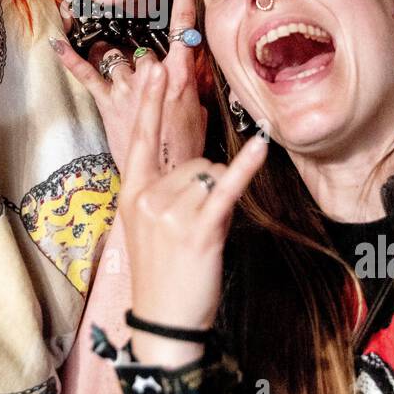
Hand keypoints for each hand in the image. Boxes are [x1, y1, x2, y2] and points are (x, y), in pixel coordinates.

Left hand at [53, 0, 207, 174]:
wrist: (165, 178)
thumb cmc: (187, 148)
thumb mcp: (200, 112)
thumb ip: (191, 85)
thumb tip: (186, 72)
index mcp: (182, 75)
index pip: (185, 24)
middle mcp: (154, 76)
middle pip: (145, 47)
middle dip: (144, 62)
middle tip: (149, 88)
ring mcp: (128, 88)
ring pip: (119, 58)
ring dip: (118, 64)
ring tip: (123, 80)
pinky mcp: (108, 102)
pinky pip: (87, 74)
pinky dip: (71, 57)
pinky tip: (56, 42)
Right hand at [117, 63, 267, 365]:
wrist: (164, 324)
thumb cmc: (161, 274)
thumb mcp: (148, 227)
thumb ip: (164, 192)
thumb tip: (200, 168)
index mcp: (132, 193)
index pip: (139, 138)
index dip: (149, 103)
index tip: (154, 69)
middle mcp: (148, 197)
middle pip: (192, 160)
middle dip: (206, 184)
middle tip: (195, 224)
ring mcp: (171, 211)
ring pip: (211, 176)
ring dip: (219, 199)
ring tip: (204, 235)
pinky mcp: (199, 228)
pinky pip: (227, 187)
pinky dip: (246, 167)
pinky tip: (261, 146)